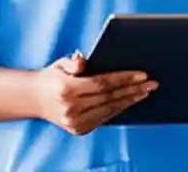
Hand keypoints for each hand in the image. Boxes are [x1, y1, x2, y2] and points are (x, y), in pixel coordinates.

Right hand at [32, 52, 156, 135]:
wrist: (34, 99)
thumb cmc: (53, 77)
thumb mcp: (60, 64)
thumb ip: (73, 62)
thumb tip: (82, 58)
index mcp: (67, 90)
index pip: (102, 83)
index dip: (124, 78)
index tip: (143, 74)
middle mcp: (70, 109)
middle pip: (110, 98)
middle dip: (134, 90)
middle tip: (153, 83)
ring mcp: (74, 122)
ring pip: (109, 110)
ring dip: (130, 100)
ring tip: (146, 92)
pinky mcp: (79, 130)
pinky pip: (104, 118)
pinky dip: (119, 109)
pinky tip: (131, 100)